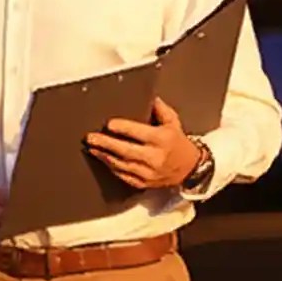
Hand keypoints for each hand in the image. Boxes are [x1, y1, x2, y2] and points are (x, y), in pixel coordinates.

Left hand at [85, 97, 200, 189]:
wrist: (190, 168)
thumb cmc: (178, 143)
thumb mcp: (173, 122)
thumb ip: (160, 109)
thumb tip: (150, 97)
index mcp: (162, 139)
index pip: (139, 133)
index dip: (123, 128)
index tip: (109, 124)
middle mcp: (155, 157)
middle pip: (126, 150)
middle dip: (106, 144)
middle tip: (91, 138)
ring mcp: (149, 172)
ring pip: (122, 165)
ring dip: (105, 156)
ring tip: (92, 148)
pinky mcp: (144, 183)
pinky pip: (125, 176)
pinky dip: (112, 168)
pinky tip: (103, 160)